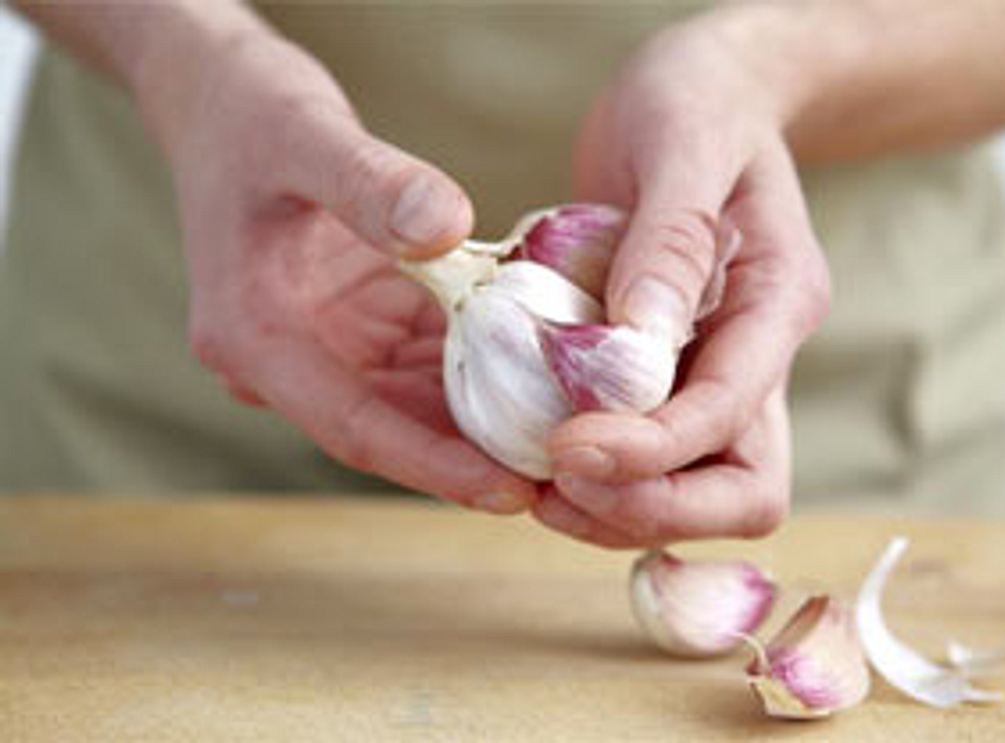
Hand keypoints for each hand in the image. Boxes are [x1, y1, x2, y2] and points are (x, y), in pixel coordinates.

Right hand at [142, 20, 535, 512]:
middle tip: (565, 479)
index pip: (352, 427)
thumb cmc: (250, 114)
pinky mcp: (366, 325)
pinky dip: (488, 367)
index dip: (431, 466)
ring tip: (574, 438)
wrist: (223, 103)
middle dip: (476, 460)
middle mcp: (290, 361)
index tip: (507, 491)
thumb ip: (369, 181)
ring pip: (420, 405)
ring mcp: (331, 348)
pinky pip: (433, 359)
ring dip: (490, 423)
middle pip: (394, 432)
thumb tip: (446, 227)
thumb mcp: (304, 134)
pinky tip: (550, 373)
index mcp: (255, 338)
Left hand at [535, 8, 830, 545]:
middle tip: (556, 488)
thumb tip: (641, 341)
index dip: (654, 451)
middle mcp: (757, 357)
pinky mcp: (670, 376)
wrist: (701, 97)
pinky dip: (595, 475)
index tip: (568, 448)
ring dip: (616, 507)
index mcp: (777, 305)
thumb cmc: (698, 102)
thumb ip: (671, 241)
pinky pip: (645, 456)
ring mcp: (715, 373)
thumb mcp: (683, 146)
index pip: (730, 416)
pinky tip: (534, 451)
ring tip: (535, 483)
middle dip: (649, 507)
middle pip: (738, 493)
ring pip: (692, 491)